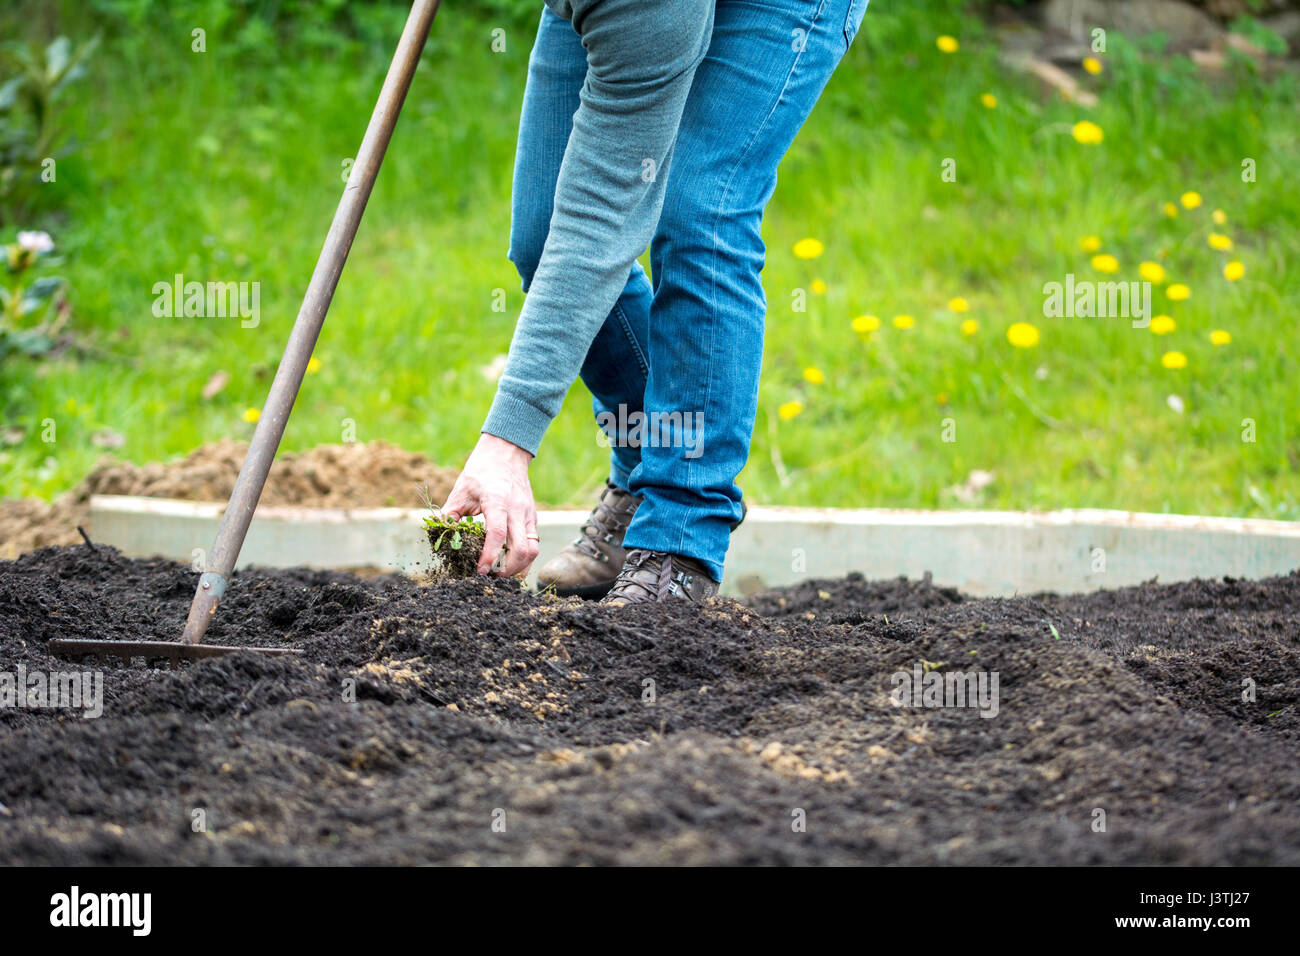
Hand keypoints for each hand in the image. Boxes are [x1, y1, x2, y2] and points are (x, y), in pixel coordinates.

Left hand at [441, 433, 539, 576]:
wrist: (507, 453)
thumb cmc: (481, 471)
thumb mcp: (461, 490)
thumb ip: (450, 514)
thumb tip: (442, 536)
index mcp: (497, 501)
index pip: (498, 534)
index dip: (489, 556)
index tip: (480, 570)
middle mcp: (517, 509)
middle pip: (522, 549)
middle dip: (508, 570)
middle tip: (491, 577)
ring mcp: (529, 514)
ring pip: (533, 550)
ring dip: (519, 568)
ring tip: (501, 574)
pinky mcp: (533, 518)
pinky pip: (534, 544)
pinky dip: (524, 559)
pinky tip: (510, 564)